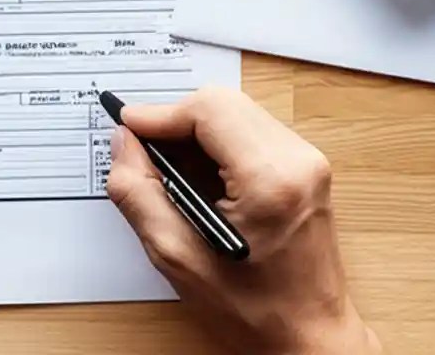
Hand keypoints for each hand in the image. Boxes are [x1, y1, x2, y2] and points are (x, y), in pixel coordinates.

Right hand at [107, 87, 379, 354]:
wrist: (310, 338)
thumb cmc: (255, 311)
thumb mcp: (178, 257)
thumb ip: (140, 193)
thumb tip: (124, 144)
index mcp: (270, 180)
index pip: (208, 110)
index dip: (159, 114)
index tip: (127, 128)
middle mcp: (297, 161)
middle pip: (223, 103)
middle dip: (177, 121)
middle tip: (144, 153)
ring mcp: (308, 162)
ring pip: (237, 112)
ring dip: (197, 133)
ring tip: (172, 173)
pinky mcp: (307, 168)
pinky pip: (253, 131)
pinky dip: (218, 143)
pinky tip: (202, 179)